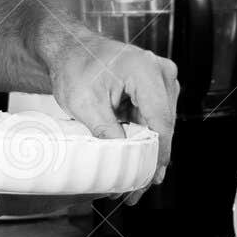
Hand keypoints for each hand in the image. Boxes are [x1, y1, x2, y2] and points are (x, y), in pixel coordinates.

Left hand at [45, 29, 177, 189]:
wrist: (71, 48)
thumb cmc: (76, 65)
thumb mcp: (85, 102)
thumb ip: (107, 131)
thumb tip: (122, 160)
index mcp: (145, 70)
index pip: (160, 121)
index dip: (157, 154)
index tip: (150, 178)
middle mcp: (160, 71)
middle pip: (164, 125)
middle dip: (152, 158)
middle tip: (136, 188)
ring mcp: (160, 78)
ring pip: (161, 124)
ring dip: (149, 150)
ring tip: (134, 178)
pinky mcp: (155, 86)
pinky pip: (154, 117)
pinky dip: (144, 137)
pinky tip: (135, 158)